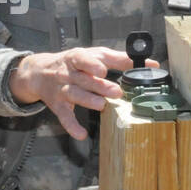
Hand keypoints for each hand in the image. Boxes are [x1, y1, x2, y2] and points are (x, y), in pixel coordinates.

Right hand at [8, 47, 156, 139]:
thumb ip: (121, 59)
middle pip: (83, 80)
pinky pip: (64, 116)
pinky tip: (81, 134)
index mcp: (77, 58)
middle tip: (117, 92)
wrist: (39, 73)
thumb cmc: (75, 63)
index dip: (92, 64)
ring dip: (88, 101)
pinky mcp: (58, 105)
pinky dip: (72, 126)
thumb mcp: (93, 55)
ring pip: (74, 95)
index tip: (103, 69)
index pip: (83, 59)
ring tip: (102, 105)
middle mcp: (67, 74)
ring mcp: (62, 90)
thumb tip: (151, 64)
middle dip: (99, 86)